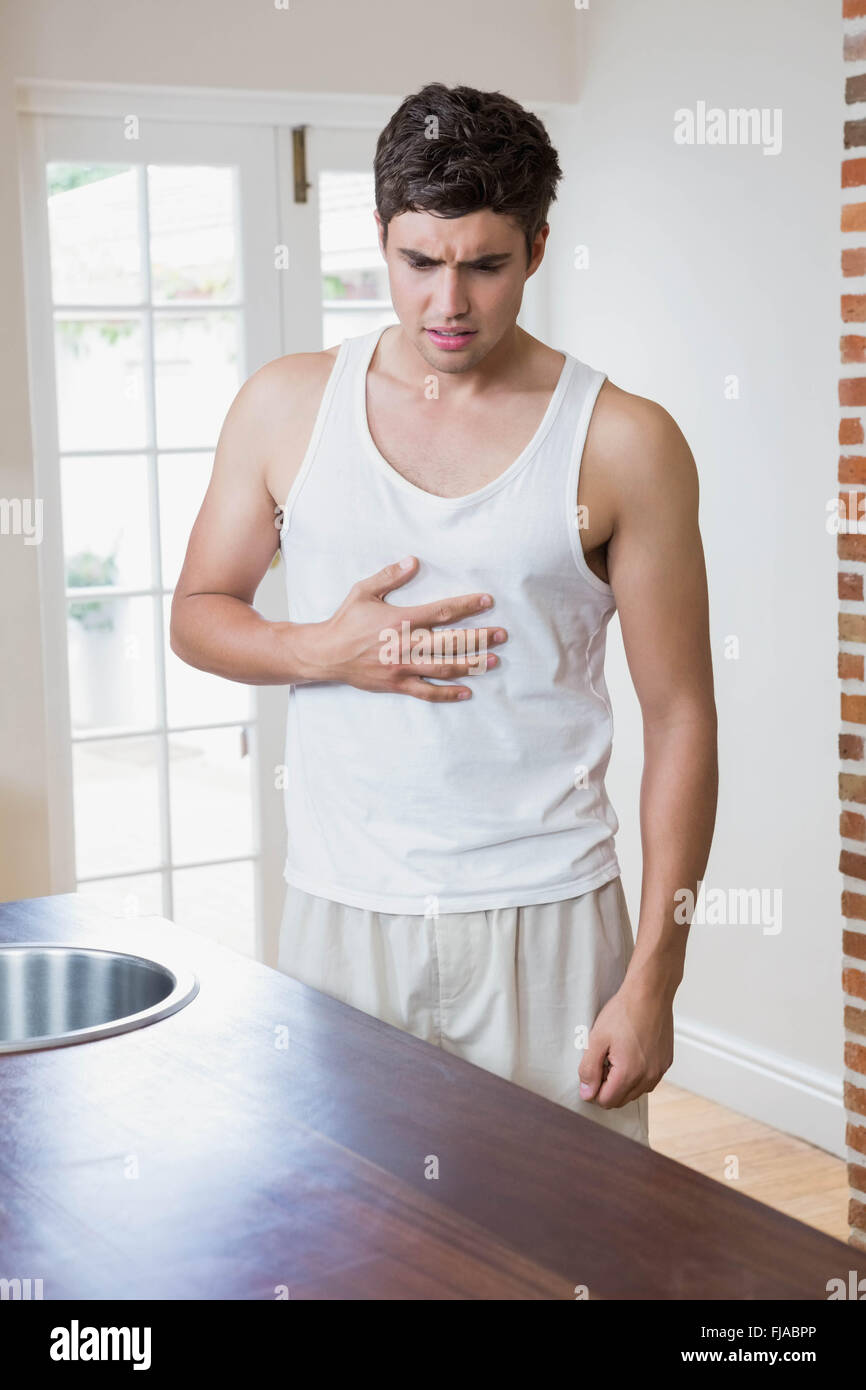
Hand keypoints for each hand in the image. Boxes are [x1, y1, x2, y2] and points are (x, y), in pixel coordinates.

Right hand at [295, 555, 507, 701]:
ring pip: (444, 667)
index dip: (466, 606)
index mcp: (401, 620)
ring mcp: (403, 667)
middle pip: (450, 642)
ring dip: (470, 664)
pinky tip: (466, 692)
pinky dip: (447, 694)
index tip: (487, 601)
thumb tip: (413, 561)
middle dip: (479, 638)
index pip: (441, 612)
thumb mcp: (363, 591)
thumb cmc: (345, 620)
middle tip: (502, 635)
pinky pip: (426, 692)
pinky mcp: (397, 684)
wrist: (325, 654)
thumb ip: (390, 576)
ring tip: (493, 661)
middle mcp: (406, 645)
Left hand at [577, 979, 674, 1108]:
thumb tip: (587, 1094)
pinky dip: (638, 1074)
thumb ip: (589, 1070)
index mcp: (629, 1074)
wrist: (650, 993)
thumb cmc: (623, 1013)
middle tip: (604, 1060)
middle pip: (621, 1100)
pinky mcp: (666, 1062)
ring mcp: (659, 1071)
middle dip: (608, 1087)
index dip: (594, 1088)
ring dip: (624, 1082)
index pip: (606, 1101)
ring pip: (636, 1092)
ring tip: (617, 1055)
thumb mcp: (597, 1039)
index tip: (593, 1068)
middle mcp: (648, 1078)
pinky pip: (648, 1080)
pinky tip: (632, 1052)